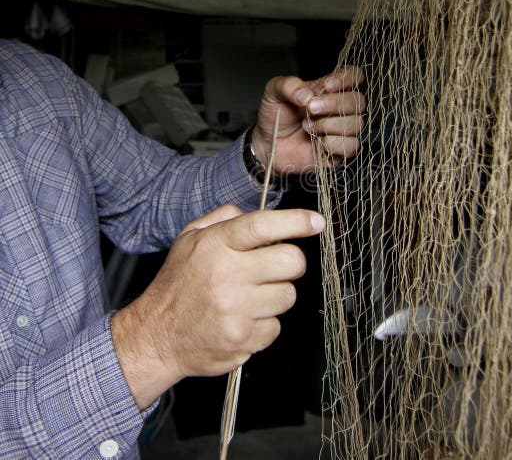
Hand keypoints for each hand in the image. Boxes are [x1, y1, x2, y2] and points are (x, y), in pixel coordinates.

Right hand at [111, 204, 324, 408]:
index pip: (264, 226)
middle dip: (291, 263)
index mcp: (215, 246)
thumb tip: (259, 211)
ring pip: (288, 295)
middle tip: (276, 268)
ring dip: (276, 296)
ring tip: (249, 298)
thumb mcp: (189, 239)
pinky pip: (276, 326)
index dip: (297, 221)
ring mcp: (236, 309)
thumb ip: (223, 218)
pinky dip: (264, 325)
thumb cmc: (178, 285)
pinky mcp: (243, 338)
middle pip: (291, 261)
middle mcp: (226, 275)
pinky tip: (242, 321)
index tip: (316, 222)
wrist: (156, 337)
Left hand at [254, 67, 364, 175]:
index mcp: (329, 89)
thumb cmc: (276, 116)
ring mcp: (342, 130)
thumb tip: (307, 95)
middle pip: (358, 101)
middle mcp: (340, 108)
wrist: (269, 144)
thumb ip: (288, 85)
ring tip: (308, 126)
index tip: (327, 85)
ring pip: (356, 124)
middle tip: (311, 108)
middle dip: (334, 104)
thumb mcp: (274, 92)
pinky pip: (351, 145)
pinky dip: (332, 143)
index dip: (347, 79)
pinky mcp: (340, 150)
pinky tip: (317, 142)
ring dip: (329, 125)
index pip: (354, 76)